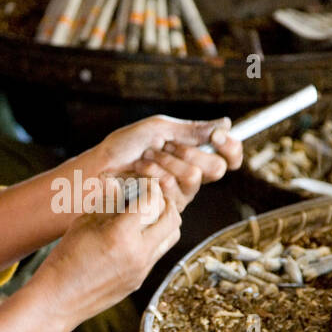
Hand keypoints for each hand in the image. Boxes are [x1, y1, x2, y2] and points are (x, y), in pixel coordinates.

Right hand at [32, 178, 180, 331]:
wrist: (59, 299)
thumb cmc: (65, 258)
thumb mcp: (84, 222)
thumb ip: (108, 202)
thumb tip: (120, 183)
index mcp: (121, 234)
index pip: (152, 201)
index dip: (151, 187)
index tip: (144, 183)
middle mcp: (138, 253)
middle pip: (172, 217)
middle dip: (164, 201)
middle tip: (150, 196)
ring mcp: (142, 269)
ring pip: (172, 236)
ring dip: (165, 220)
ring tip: (148, 214)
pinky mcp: (141, 280)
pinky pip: (159, 253)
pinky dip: (155, 238)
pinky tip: (137, 234)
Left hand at [94, 114, 242, 211]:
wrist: (100, 168)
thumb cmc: (124, 147)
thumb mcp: (159, 128)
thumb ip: (192, 129)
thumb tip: (225, 124)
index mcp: (193, 153)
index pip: (228, 155)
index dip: (231, 147)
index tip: (218, 137)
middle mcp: (191, 174)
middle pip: (217, 168)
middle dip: (188, 152)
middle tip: (165, 146)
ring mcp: (180, 193)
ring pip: (194, 177)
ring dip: (166, 162)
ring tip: (145, 158)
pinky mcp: (167, 207)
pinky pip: (175, 188)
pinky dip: (155, 174)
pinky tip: (140, 172)